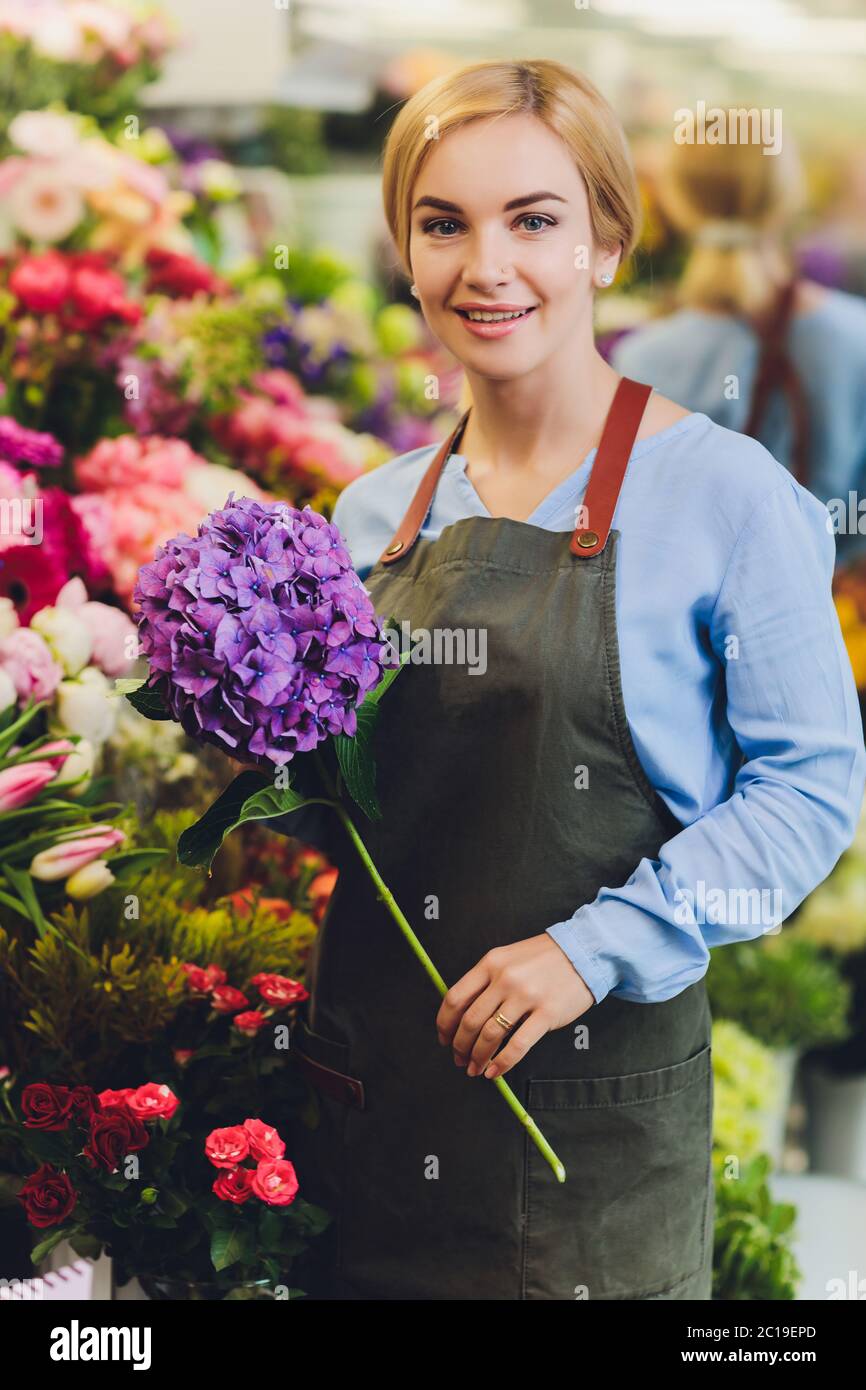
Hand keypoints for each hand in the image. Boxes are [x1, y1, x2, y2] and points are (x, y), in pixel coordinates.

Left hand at [435, 935, 595, 1080]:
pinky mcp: (546, 1014)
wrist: (583, 952)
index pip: (455, 998)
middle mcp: (505, 979)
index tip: (444, 1039)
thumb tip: (461, 1015)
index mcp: (490, 963)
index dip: (445, 1024)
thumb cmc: (543, 958)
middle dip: (460, 1046)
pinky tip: (494, 1072)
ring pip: (490, 1035)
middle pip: (470, 1021)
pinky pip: (517, 1046)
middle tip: (459, 1059)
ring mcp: (526, 996)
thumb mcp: (507, 959)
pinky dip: (501, 1063)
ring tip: (475, 1068)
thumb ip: (485, 980)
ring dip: (478, 1057)